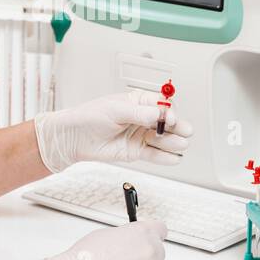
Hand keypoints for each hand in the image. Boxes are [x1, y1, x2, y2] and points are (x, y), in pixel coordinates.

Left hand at [32, 89, 193, 173]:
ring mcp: (141, 135)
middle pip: (167, 123)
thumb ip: (140, 114)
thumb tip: (161, 114)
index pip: (162, 105)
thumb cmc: (90, 117)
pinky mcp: (136, 152)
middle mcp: (143, 119)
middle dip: (178, 127)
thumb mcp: (116, 110)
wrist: (74, 137)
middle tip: (185, 131)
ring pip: (164, 139)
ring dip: (174, 142)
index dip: (170, 111)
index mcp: (139, 102)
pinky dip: (165, 157)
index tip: (171, 118)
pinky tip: (174, 157)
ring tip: (180, 144)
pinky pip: (155, 154)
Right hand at [36, 220, 167, 259]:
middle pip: (158, 252)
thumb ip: (127, 236)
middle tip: (129, 256)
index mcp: (141, 234)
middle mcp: (148, 253)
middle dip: (146, 253)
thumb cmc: (85, 257)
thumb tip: (131, 241)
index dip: (153, 233)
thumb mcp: (107, 234)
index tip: (149, 236)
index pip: (160, 229)